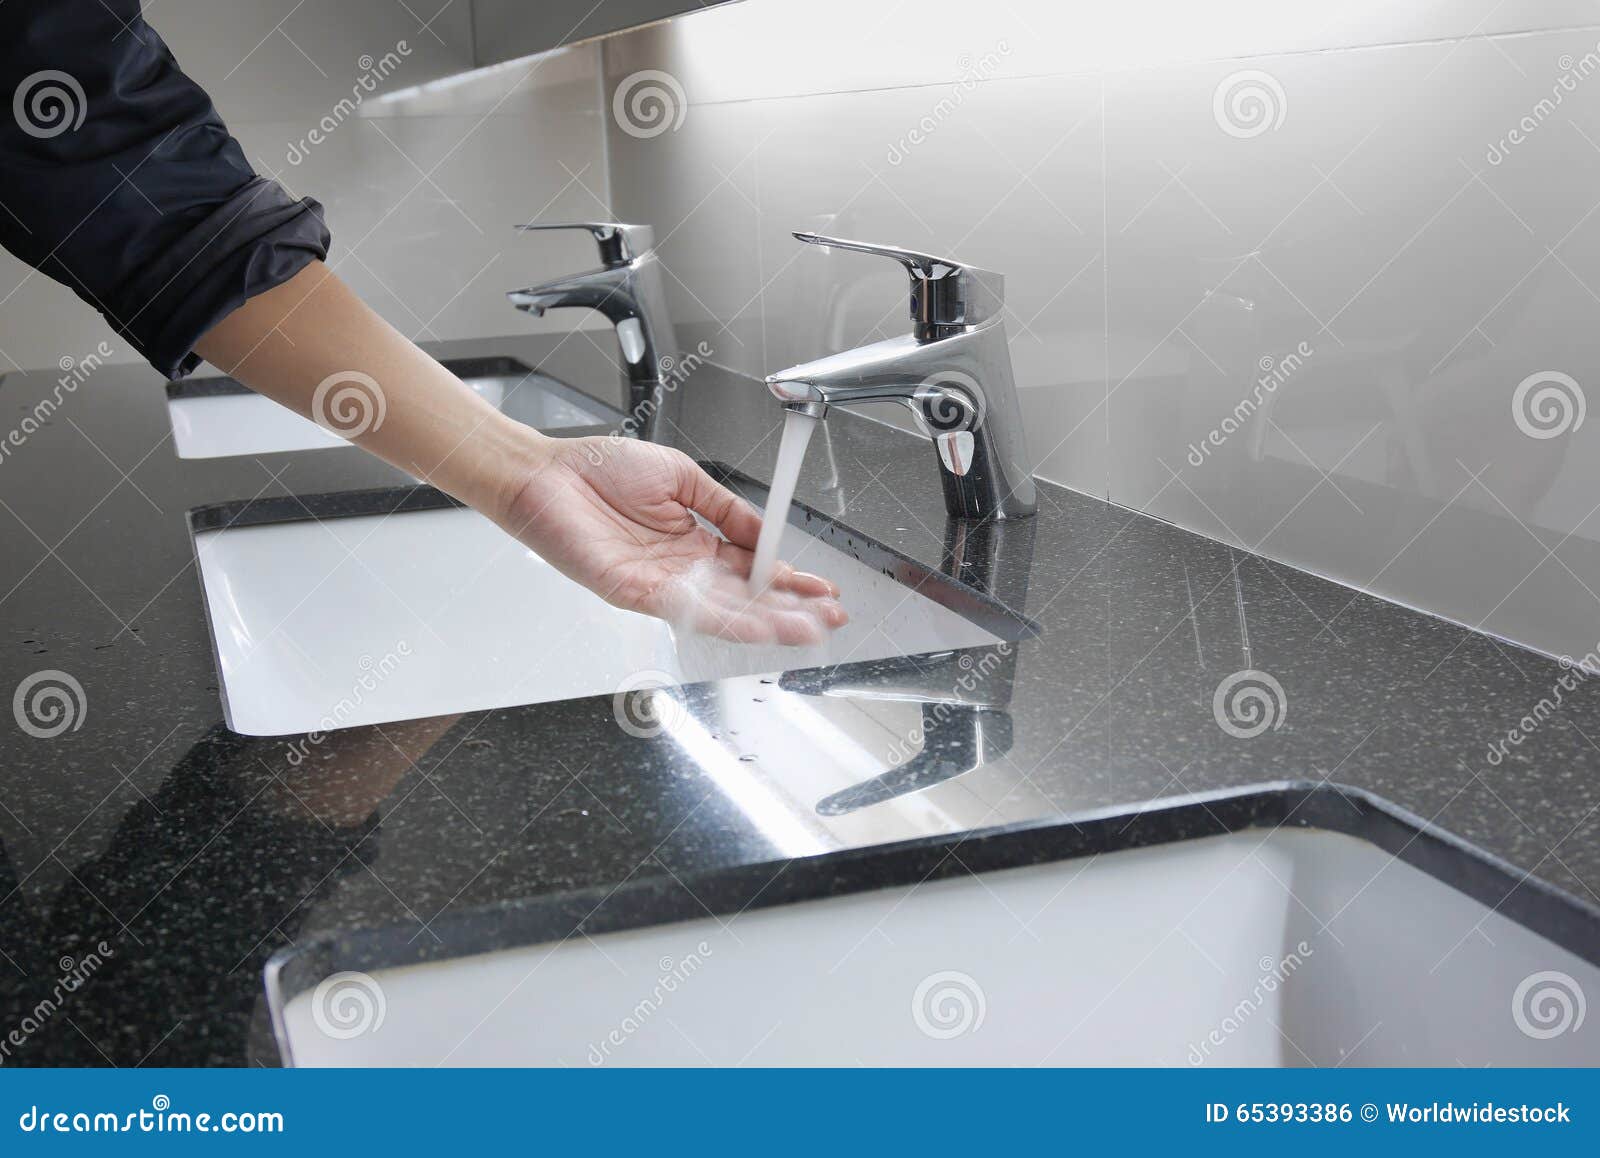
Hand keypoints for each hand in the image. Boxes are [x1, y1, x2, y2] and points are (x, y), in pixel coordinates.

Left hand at [496, 434, 847, 644]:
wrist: (547, 472)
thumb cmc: (599, 469)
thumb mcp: (683, 477)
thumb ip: (726, 508)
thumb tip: (766, 532)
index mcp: (695, 541)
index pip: (753, 569)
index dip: (789, 580)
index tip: (822, 588)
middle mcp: (682, 570)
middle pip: (745, 598)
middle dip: (790, 609)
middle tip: (828, 619)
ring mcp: (660, 585)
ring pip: (723, 611)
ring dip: (767, 622)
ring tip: (805, 630)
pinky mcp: (634, 592)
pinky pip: (686, 608)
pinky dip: (724, 616)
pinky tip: (755, 622)